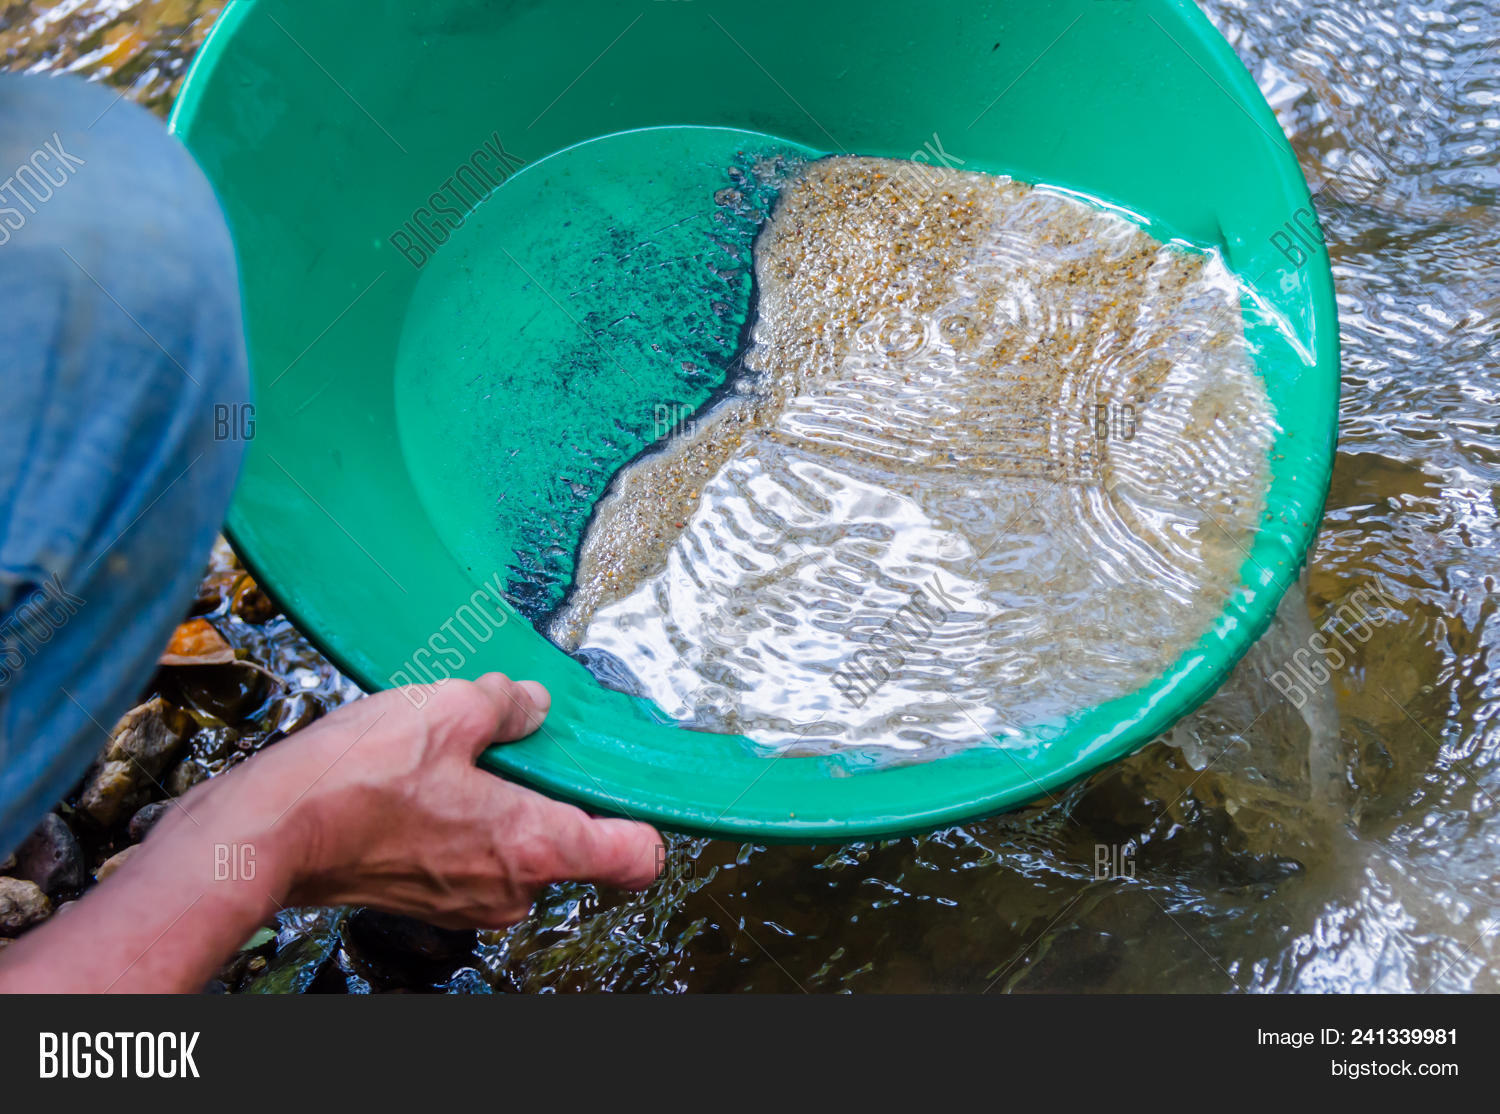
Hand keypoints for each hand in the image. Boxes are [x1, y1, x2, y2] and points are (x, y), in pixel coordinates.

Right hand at [177, 673, 662, 928]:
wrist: (268, 834)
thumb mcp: (446, 709)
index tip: (629, 782)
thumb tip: (530, 703)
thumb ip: (507, 704)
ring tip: (452, 757)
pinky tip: (422, 782)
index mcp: (537, 845)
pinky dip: (465, 819)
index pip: (639, 857)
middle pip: (576, 840)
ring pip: (521, 845)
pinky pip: (477, 855)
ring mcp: (472, 901)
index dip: (643, 817)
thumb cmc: (355, 781)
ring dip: (503, 800)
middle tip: (512, 742)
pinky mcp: (433, 898)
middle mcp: (515, 888)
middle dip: (553, 789)